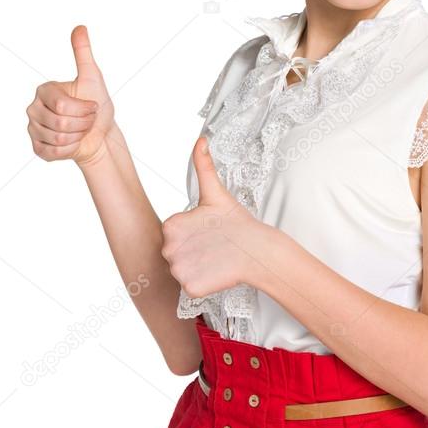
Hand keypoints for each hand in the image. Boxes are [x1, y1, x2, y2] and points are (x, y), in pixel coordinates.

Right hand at [26, 25, 115, 165]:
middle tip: (88, 120)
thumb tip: (80, 27)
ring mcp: (33, 129)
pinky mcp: (37, 148)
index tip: (92, 106)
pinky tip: (73, 142)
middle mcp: (33, 108)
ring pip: (58, 139)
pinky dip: (70, 149)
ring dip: (78, 136)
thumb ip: (83, 53)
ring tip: (80, 130)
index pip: (62, 106)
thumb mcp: (93, 78)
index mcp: (44, 90)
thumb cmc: (97, 106)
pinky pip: (54, 152)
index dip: (84, 110)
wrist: (100, 135)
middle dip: (83, 124)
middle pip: (60, 123)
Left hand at [161, 136, 266, 297]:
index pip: (174, 235)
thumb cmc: (236, 222)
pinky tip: (216, 272)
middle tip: (214, 247)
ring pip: (182, 271)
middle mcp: (169, 248)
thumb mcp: (215, 192)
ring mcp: (179, 270)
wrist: (258, 251)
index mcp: (170, 225)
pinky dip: (202, 284)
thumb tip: (201, 140)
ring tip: (215, 259)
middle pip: (175, 254)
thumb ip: (203, 165)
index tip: (209, 233)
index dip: (192, 235)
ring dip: (197, 268)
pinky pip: (190, 288)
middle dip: (192, 252)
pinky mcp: (190, 288)